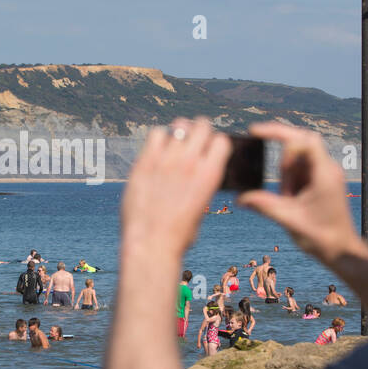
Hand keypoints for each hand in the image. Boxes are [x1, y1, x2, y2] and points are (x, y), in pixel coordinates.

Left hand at [120, 118, 229, 256]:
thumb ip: (202, 185)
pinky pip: (156, 134)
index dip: (215, 142)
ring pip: (179, 126)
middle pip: (202, 125)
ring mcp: (167, 159)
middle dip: (199, 129)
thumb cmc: (178, 235)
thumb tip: (198, 173)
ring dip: (179, 131)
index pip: (221, 140)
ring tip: (174, 143)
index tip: (209, 147)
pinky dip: (159, 138)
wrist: (152, 243)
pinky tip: (156, 150)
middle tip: (192, 139)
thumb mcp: (201, 208)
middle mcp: (191, 162)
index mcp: (210, 174)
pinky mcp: (146, 161)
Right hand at [236, 123, 363, 265]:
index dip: (279, 132)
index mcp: (324, 174)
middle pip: (299, 144)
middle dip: (281, 159)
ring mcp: (325, 173)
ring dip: (286, 176)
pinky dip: (290, 182)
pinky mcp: (321, 180)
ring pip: (297, 159)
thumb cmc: (323, 237)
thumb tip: (240, 198)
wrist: (342, 251)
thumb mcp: (289, 220)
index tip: (256, 132)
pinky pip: (300, 170)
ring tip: (290, 201)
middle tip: (274, 181)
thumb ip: (264, 205)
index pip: (303, 139)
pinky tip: (292, 200)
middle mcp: (327, 169)